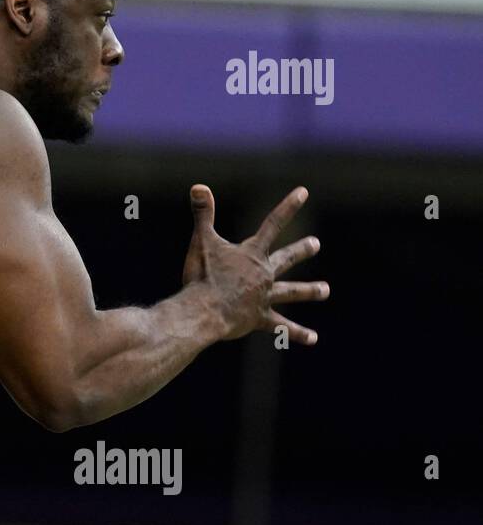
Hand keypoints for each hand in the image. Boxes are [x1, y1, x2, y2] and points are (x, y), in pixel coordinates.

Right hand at [182, 184, 328, 344]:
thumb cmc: (202, 276)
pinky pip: (281, 326)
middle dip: (301, 250)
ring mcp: (264, 297)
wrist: (204, 310)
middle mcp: (263, 274)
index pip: (272, 224)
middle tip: (315, 244)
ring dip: (309, 291)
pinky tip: (313, 338)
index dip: (288, 206)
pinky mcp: (259, 319)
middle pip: (286, 258)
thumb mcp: (201, 242)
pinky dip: (297, 332)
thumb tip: (198, 186)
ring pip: (291, 292)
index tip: (303, 192)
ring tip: (325, 290)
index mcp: (251, 254)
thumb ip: (202, 214)